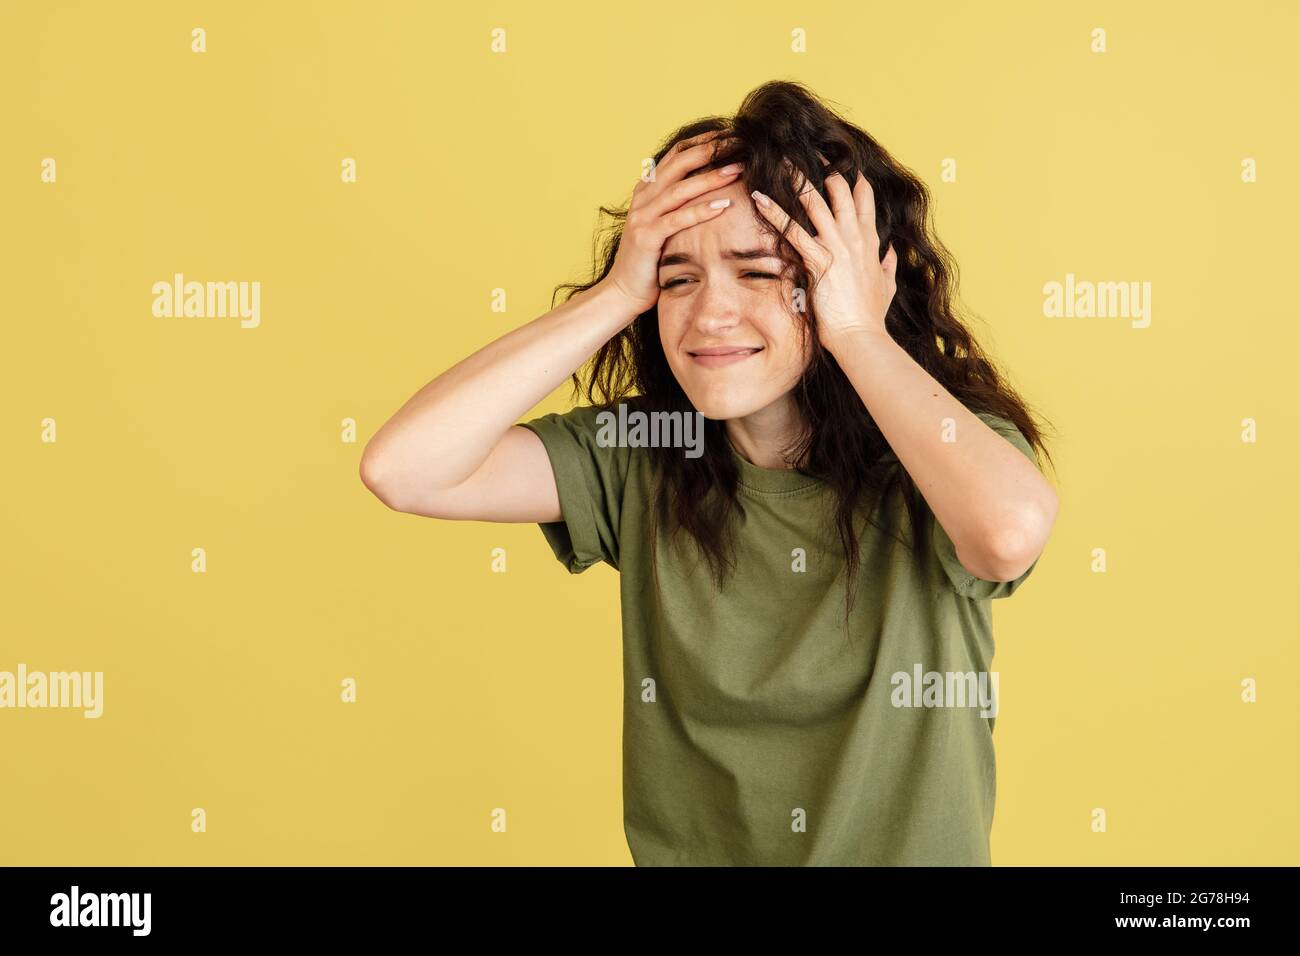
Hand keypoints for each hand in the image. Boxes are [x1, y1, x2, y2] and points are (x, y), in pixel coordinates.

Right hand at [601, 130, 743, 316]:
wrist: (623, 292)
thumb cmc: (649, 262)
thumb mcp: (663, 227)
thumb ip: (677, 207)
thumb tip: (709, 191)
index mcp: (646, 191)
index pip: (675, 156)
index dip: (701, 142)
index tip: (728, 134)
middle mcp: (642, 198)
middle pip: (678, 164)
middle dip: (709, 151)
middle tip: (737, 142)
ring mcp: (642, 216)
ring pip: (679, 189)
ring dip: (710, 178)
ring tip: (737, 169)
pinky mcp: (646, 237)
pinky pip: (677, 219)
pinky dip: (701, 211)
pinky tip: (723, 205)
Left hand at [750, 159, 897, 349]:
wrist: (861, 336)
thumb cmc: (870, 316)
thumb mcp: (887, 286)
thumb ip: (887, 265)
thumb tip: (890, 252)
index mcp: (869, 242)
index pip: (863, 199)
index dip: (852, 179)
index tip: (842, 165)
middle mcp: (854, 237)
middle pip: (839, 191)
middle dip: (823, 169)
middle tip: (807, 152)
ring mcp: (837, 246)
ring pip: (815, 202)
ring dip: (796, 180)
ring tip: (780, 162)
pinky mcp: (818, 260)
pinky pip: (793, 230)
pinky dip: (774, 213)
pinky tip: (759, 199)